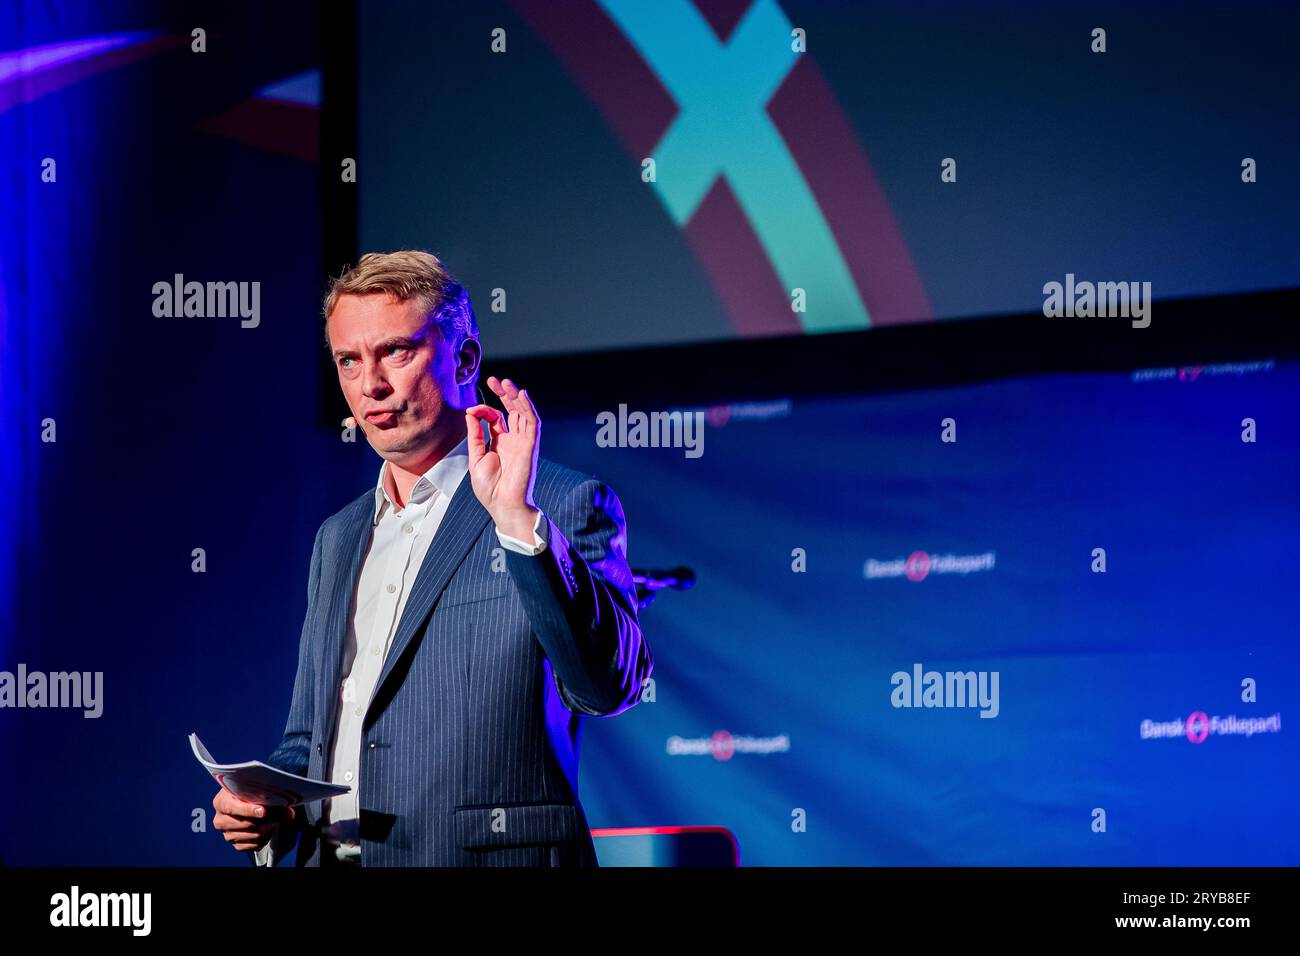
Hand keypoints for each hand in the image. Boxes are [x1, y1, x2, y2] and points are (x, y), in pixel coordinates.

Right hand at [212, 786, 294, 852]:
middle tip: (273, 816)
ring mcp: (226, 832)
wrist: (247, 803)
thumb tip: (289, 814)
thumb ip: (274, 802)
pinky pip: (248, 846)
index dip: (248, 810)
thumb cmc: (251, 795)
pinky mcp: (234, 843)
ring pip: (248, 835)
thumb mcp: (259, 793)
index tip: (263, 811)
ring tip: (272, 823)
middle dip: (262, 821)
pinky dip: (260, 840)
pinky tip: (266, 832)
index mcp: (221, 802)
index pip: (232, 807)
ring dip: (264, 830)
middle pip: (243, 823)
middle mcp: (220, 819)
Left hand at [465, 376, 540, 538]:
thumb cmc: (490, 488)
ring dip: (515, 396)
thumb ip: (475, 435)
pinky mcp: (530, 445)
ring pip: (523, 413)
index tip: (471, 411)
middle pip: (512, 410)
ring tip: (506, 382)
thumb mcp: (476, 457)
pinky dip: (528, 408)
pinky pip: (532, 423)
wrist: (503, 505)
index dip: (484, 410)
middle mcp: (513, 439)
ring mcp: (523, 442)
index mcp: (500, 443)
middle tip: (494, 380)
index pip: (496, 417)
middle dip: (503, 394)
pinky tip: (521, 395)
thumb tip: (470, 414)